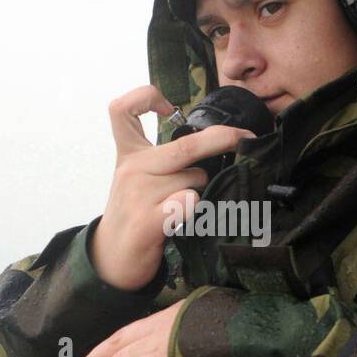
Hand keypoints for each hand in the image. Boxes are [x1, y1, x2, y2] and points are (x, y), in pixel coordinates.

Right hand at [91, 84, 255, 290]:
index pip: (122, 109)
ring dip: (202, 188)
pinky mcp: (146, 221)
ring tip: (184, 204)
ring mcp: (138, 194)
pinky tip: (187, 215)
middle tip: (246, 137)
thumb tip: (212, 141)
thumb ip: (163, 157)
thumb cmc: (133, 215)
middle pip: (184, 144)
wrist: (110, 260)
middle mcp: (132, 169)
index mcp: (129, 154)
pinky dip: (195, 206)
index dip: (145, 96)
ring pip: (194, 178)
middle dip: (223, 139)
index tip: (170, 108)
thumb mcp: (138, 177)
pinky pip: (186, 202)